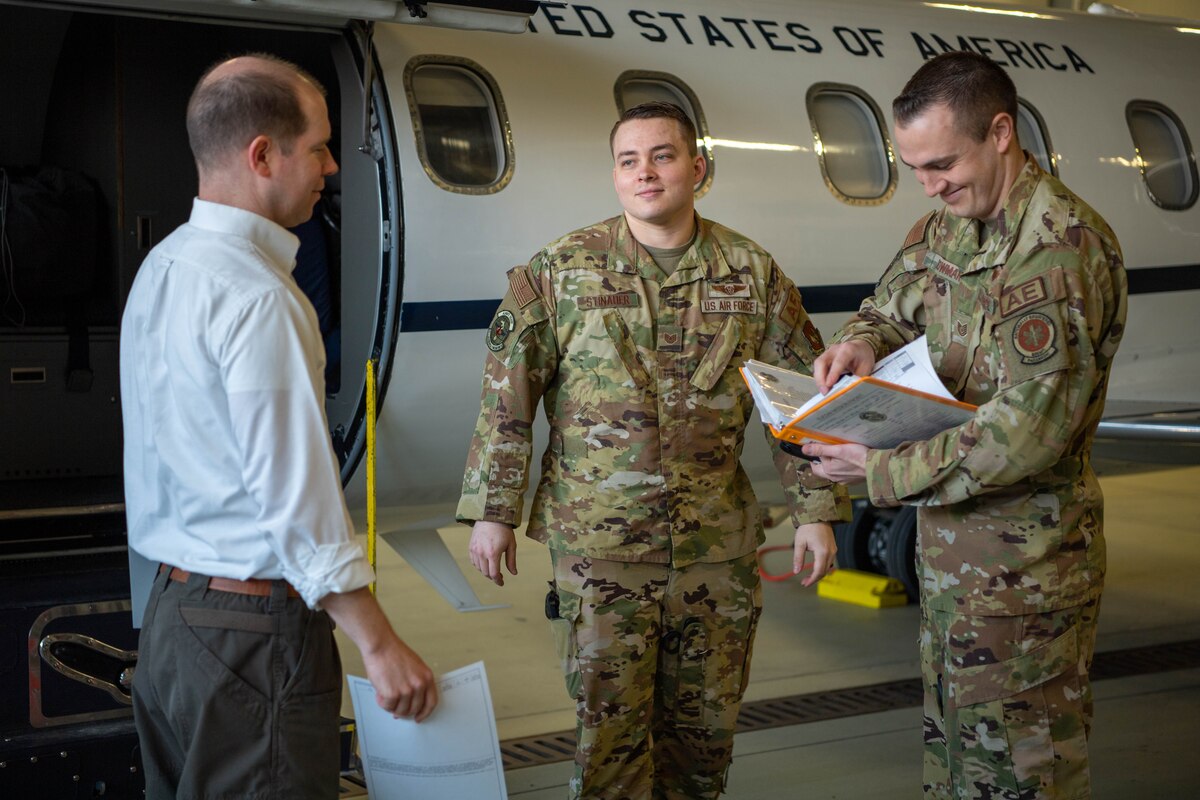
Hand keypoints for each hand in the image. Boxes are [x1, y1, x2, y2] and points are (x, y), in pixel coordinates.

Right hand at [319, 588, 437, 720]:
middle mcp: (419, 685)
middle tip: (396, 706)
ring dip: (391, 706)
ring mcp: (406, 690)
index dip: (425, 712)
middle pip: (414, 709)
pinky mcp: (392, 694)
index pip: (431, 702)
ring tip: (385, 695)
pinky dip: (382, 702)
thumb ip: (414, 684)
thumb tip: (408, 701)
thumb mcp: (414, 667)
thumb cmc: (394, 652)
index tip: (419, 716)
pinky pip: (387, 706)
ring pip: (400, 710)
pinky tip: (380, 693)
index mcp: (426, 677)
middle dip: (404, 710)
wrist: (381, 645)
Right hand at [469, 521, 516, 585]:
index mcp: (493, 554)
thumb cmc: (503, 530)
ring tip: (493, 569)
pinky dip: (479, 566)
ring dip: (486, 572)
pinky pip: (473, 562)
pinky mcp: (471, 547)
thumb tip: (514, 573)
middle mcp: (482, 553)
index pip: (494, 574)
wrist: (490, 516)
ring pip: (479, 568)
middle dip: (493, 577)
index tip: (501, 583)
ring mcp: (475, 550)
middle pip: (486, 573)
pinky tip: (485, 563)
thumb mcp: (511, 545)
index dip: (498, 581)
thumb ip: (511, 560)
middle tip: (499, 576)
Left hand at [794, 522, 836, 586]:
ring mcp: (833, 550)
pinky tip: (815, 568)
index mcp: (822, 552)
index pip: (818, 571)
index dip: (811, 580)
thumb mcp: (799, 543)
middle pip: (824, 571)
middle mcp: (830, 552)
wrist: (818, 515)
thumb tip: (796, 572)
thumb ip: (798, 558)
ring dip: (819, 574)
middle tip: (804, 582)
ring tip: (808, 577)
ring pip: (828, 567)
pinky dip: (822, 567)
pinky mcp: (833, 548)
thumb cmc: (807, 528)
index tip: (804, 584)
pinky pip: (829, 562)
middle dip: (814, 579)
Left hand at [802, 442, 868, 483]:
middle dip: (822, 461)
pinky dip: (842, 467)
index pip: (815, 463)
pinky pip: (842, 474)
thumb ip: (821, 450)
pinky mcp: (852, 480)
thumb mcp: (838, 450)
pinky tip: (849, 461)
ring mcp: (844, 480)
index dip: (815, 454)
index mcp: (828, 471)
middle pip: (822, 469)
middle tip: (827, 451)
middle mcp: (834, 478)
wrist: (876, 466)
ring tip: (839, 454)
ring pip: (833, 472)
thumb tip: (804, 449)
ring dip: (833, 464)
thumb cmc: (858, 457)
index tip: (818, 447)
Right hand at [813, 340, 875, 393]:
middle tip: (824, 392)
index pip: (838, 361)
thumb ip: (857, 379)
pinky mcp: (824, 359)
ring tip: (825, 392)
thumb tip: (850, 391)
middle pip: (821, 362)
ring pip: (817, 366)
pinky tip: (825, 387)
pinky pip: (818, 369)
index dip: (833, 373)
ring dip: (819, 380)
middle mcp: (835, 350)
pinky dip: (820, 379)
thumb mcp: (865, 368)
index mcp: (848, 349)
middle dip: (820, 378)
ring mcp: (827, 353)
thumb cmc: (863, 358)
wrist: (861, 349)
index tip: (829, 385)